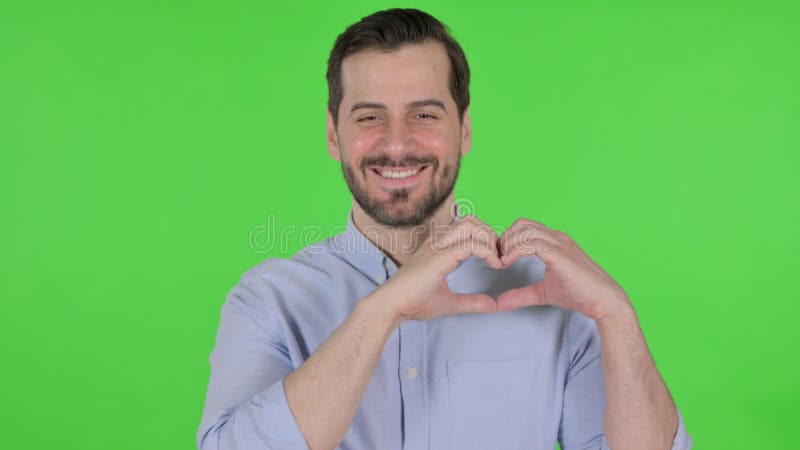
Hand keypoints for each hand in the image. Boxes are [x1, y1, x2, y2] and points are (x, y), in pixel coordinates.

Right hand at [379, 215, 503, 321]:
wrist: (392, 306)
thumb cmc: (413, 303)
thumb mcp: (449, 302)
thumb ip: (472, 302)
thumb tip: (493, 305)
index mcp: (438, 247)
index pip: (467, 227)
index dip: (485, 239)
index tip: (495, 260)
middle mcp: (438, 241)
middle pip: (471, 219)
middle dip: (490, 235)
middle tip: (498, 257)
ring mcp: (438, 246)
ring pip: (471, 224)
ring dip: (489, 239)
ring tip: (496, 260)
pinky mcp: (440, 257)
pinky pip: (471, 244)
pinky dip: (488, 252)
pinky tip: (493, 265)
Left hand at [496, 218, 631, 320]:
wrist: (603, 301)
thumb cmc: (579, 294)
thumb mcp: (542, 293)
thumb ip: (521, 294)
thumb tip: (499, 302)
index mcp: (554, 242)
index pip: (524, 227)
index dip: (507, 239)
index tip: (499, 258)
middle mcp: (557, 238)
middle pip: (522, 224)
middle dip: (505, 239)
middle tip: (497, 258)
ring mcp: (560, 244)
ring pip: (525, 231)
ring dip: (507, 244)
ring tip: (502, 262)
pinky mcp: (560, 255)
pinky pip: (532, 243)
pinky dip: (515, 251)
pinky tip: (508, 263)